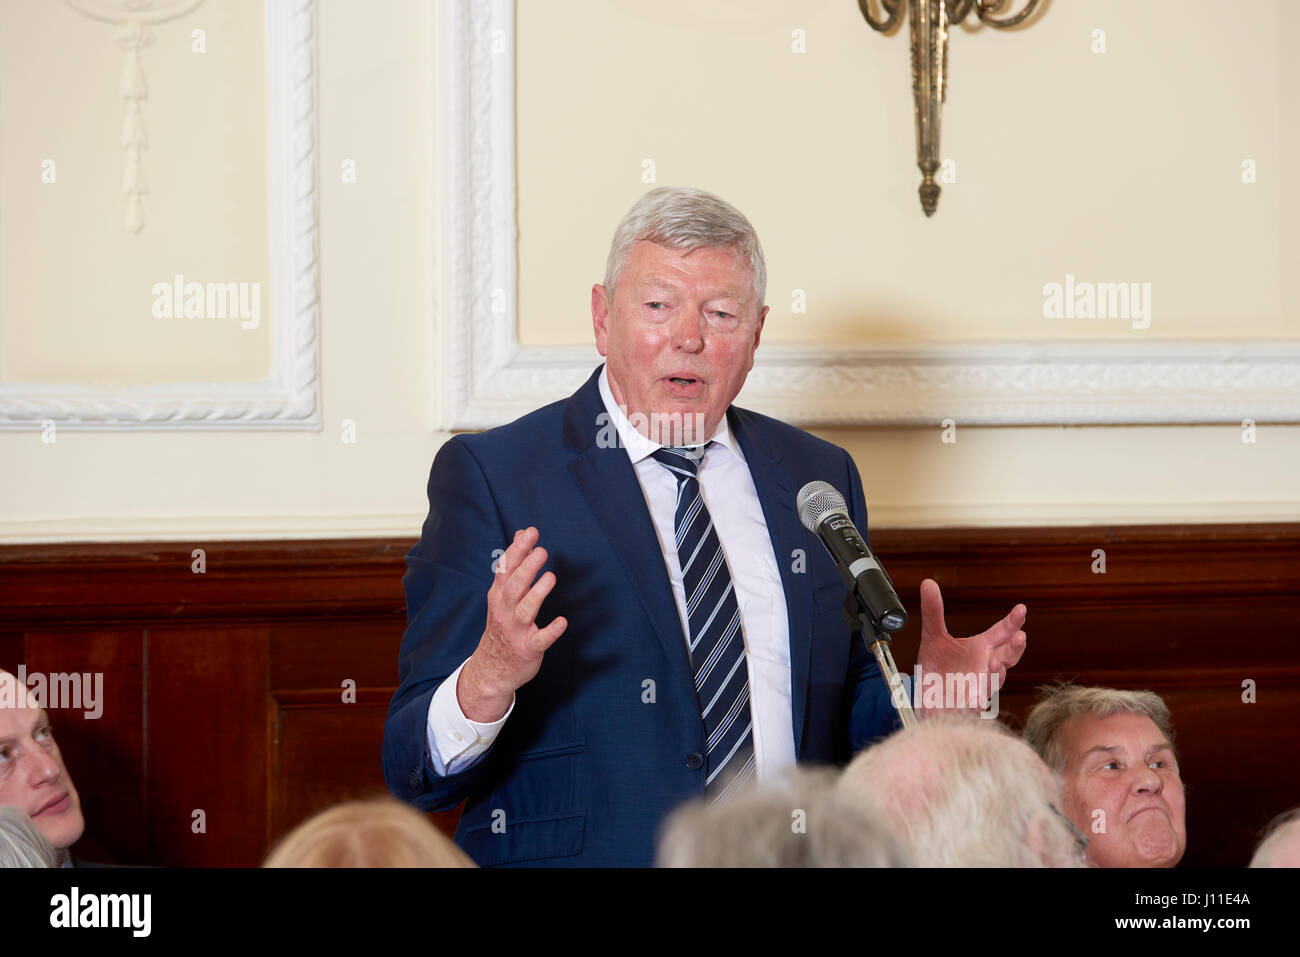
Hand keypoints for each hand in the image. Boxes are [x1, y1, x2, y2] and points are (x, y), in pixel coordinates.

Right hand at [457, 527, 567, 721]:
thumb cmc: (503, 623)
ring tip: (550, 577)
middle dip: (527, 568)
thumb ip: (514, 564)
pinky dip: (550, 631)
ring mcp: (515, 630)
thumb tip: (521, 533)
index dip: (518, 550)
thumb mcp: (503, 593)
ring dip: (537, 594)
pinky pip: (540, 640)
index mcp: (499, 595)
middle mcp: (505, 610)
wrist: (491, 669)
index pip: (506, 568)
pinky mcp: (528, 649)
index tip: (530, 532)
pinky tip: (562, 621)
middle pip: (514, 586)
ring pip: (525, 610)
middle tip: (542, 551)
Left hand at [915, 578, 1025, 713]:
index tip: (1021, 608)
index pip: (1002, 632)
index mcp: (981, 648)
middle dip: (1015, 647)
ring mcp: (981, 686)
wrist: (928, 701)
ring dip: (997, 673)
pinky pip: (980, 701)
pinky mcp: (971, 704)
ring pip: (996, 680)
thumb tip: (928, 582)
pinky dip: (980, 696)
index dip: (1012, 621)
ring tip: (994, 663)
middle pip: (1008, 656)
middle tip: (1020, 635)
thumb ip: (933, 612)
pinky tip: (979, 693)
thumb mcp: (932, 638)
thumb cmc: (937, 670)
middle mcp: (985, 666)